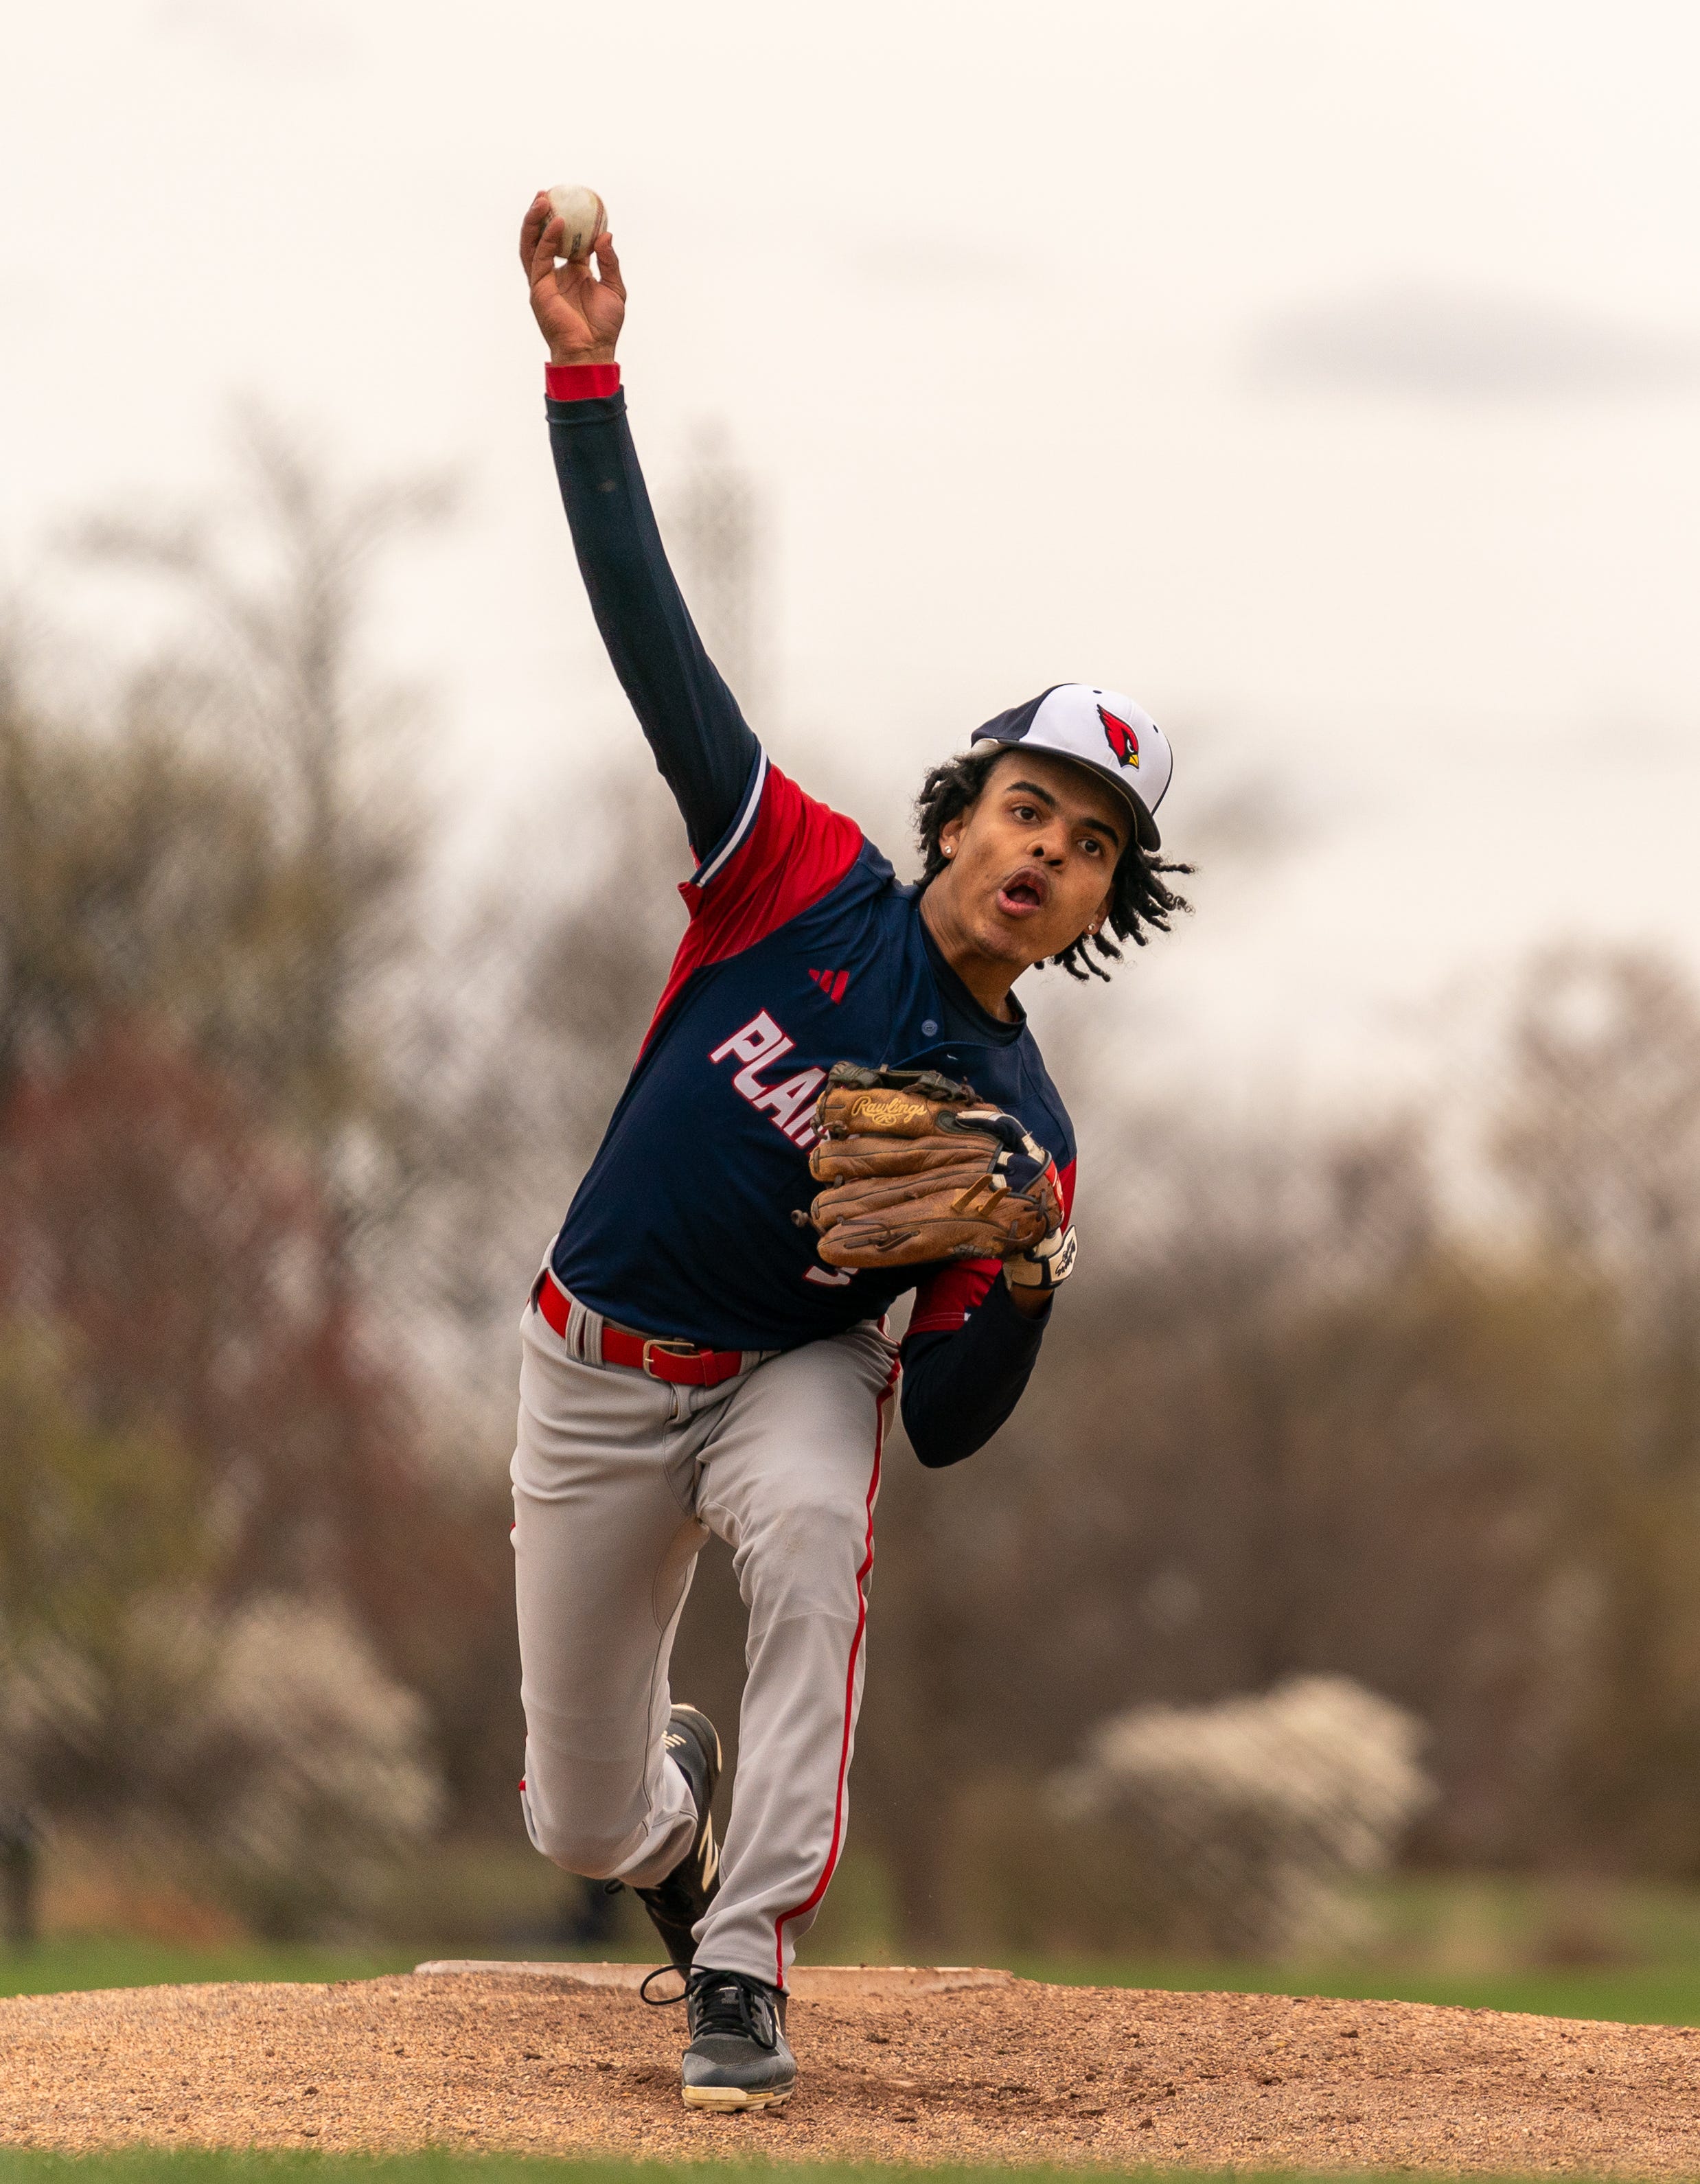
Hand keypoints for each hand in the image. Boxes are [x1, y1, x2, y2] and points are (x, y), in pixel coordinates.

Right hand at [520, 192, 625, 365]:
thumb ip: (609, 262)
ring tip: (542, 200)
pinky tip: (557, 223)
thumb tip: (606, 235)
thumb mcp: (615, 289)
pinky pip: (540, 258)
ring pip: (532, 244)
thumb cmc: (604, 326)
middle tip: (547, 193)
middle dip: (542, 215)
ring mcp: (544, 280)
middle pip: (542, 237)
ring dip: (535, 221)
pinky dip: (547, 239)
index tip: (571, 200)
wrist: (592, 350)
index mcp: (573, 273)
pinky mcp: (539, 288)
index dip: (566, 220)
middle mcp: (555, 274)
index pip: (566, 240)